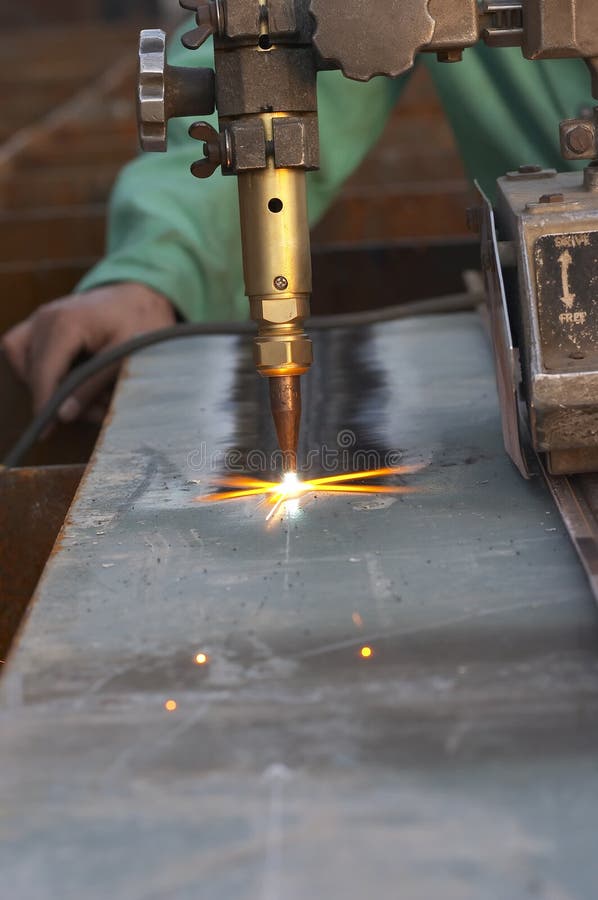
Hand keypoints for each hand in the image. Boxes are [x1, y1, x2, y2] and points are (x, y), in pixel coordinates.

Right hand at [1, 283, 176, 423]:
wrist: (140, 294)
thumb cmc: (141, 320)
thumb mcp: (126, 356)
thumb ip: (93, 385)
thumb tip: (63, 415)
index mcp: (67, 322)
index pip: (44, 372)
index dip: (45, 404)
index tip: (46, 433)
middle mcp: (45, 318)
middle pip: (35, 372)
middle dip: (60, 398)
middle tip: (95, 410)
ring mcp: (39, 319)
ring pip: (24, 364)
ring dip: (50, 385)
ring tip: (88, 395)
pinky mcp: (39, 324)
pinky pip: (22, 351)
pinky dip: (39, 371)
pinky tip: (68, 380)